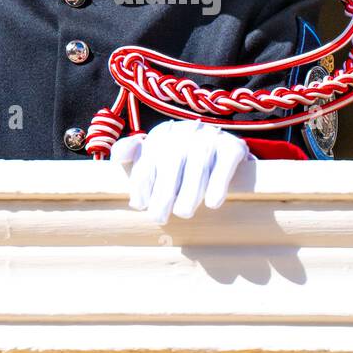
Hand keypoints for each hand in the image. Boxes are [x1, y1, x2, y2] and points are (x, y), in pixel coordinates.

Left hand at [110, 119, 252, 223]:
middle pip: (171, 164)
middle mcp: (185, 134)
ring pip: (197, 167)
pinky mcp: (233, 148)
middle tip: (159, 217)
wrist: (222, 146)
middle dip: (162, 194)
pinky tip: (212, 203)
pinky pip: (225, 166)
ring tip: (184, 212)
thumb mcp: (154, 154)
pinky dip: (218, 185)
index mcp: (161, 137)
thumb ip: (131, 154)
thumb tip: (119, 155)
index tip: (140, 205)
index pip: (147, 161)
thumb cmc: (180, 161)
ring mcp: (210, 140)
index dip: (141, 184)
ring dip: (189, 193)